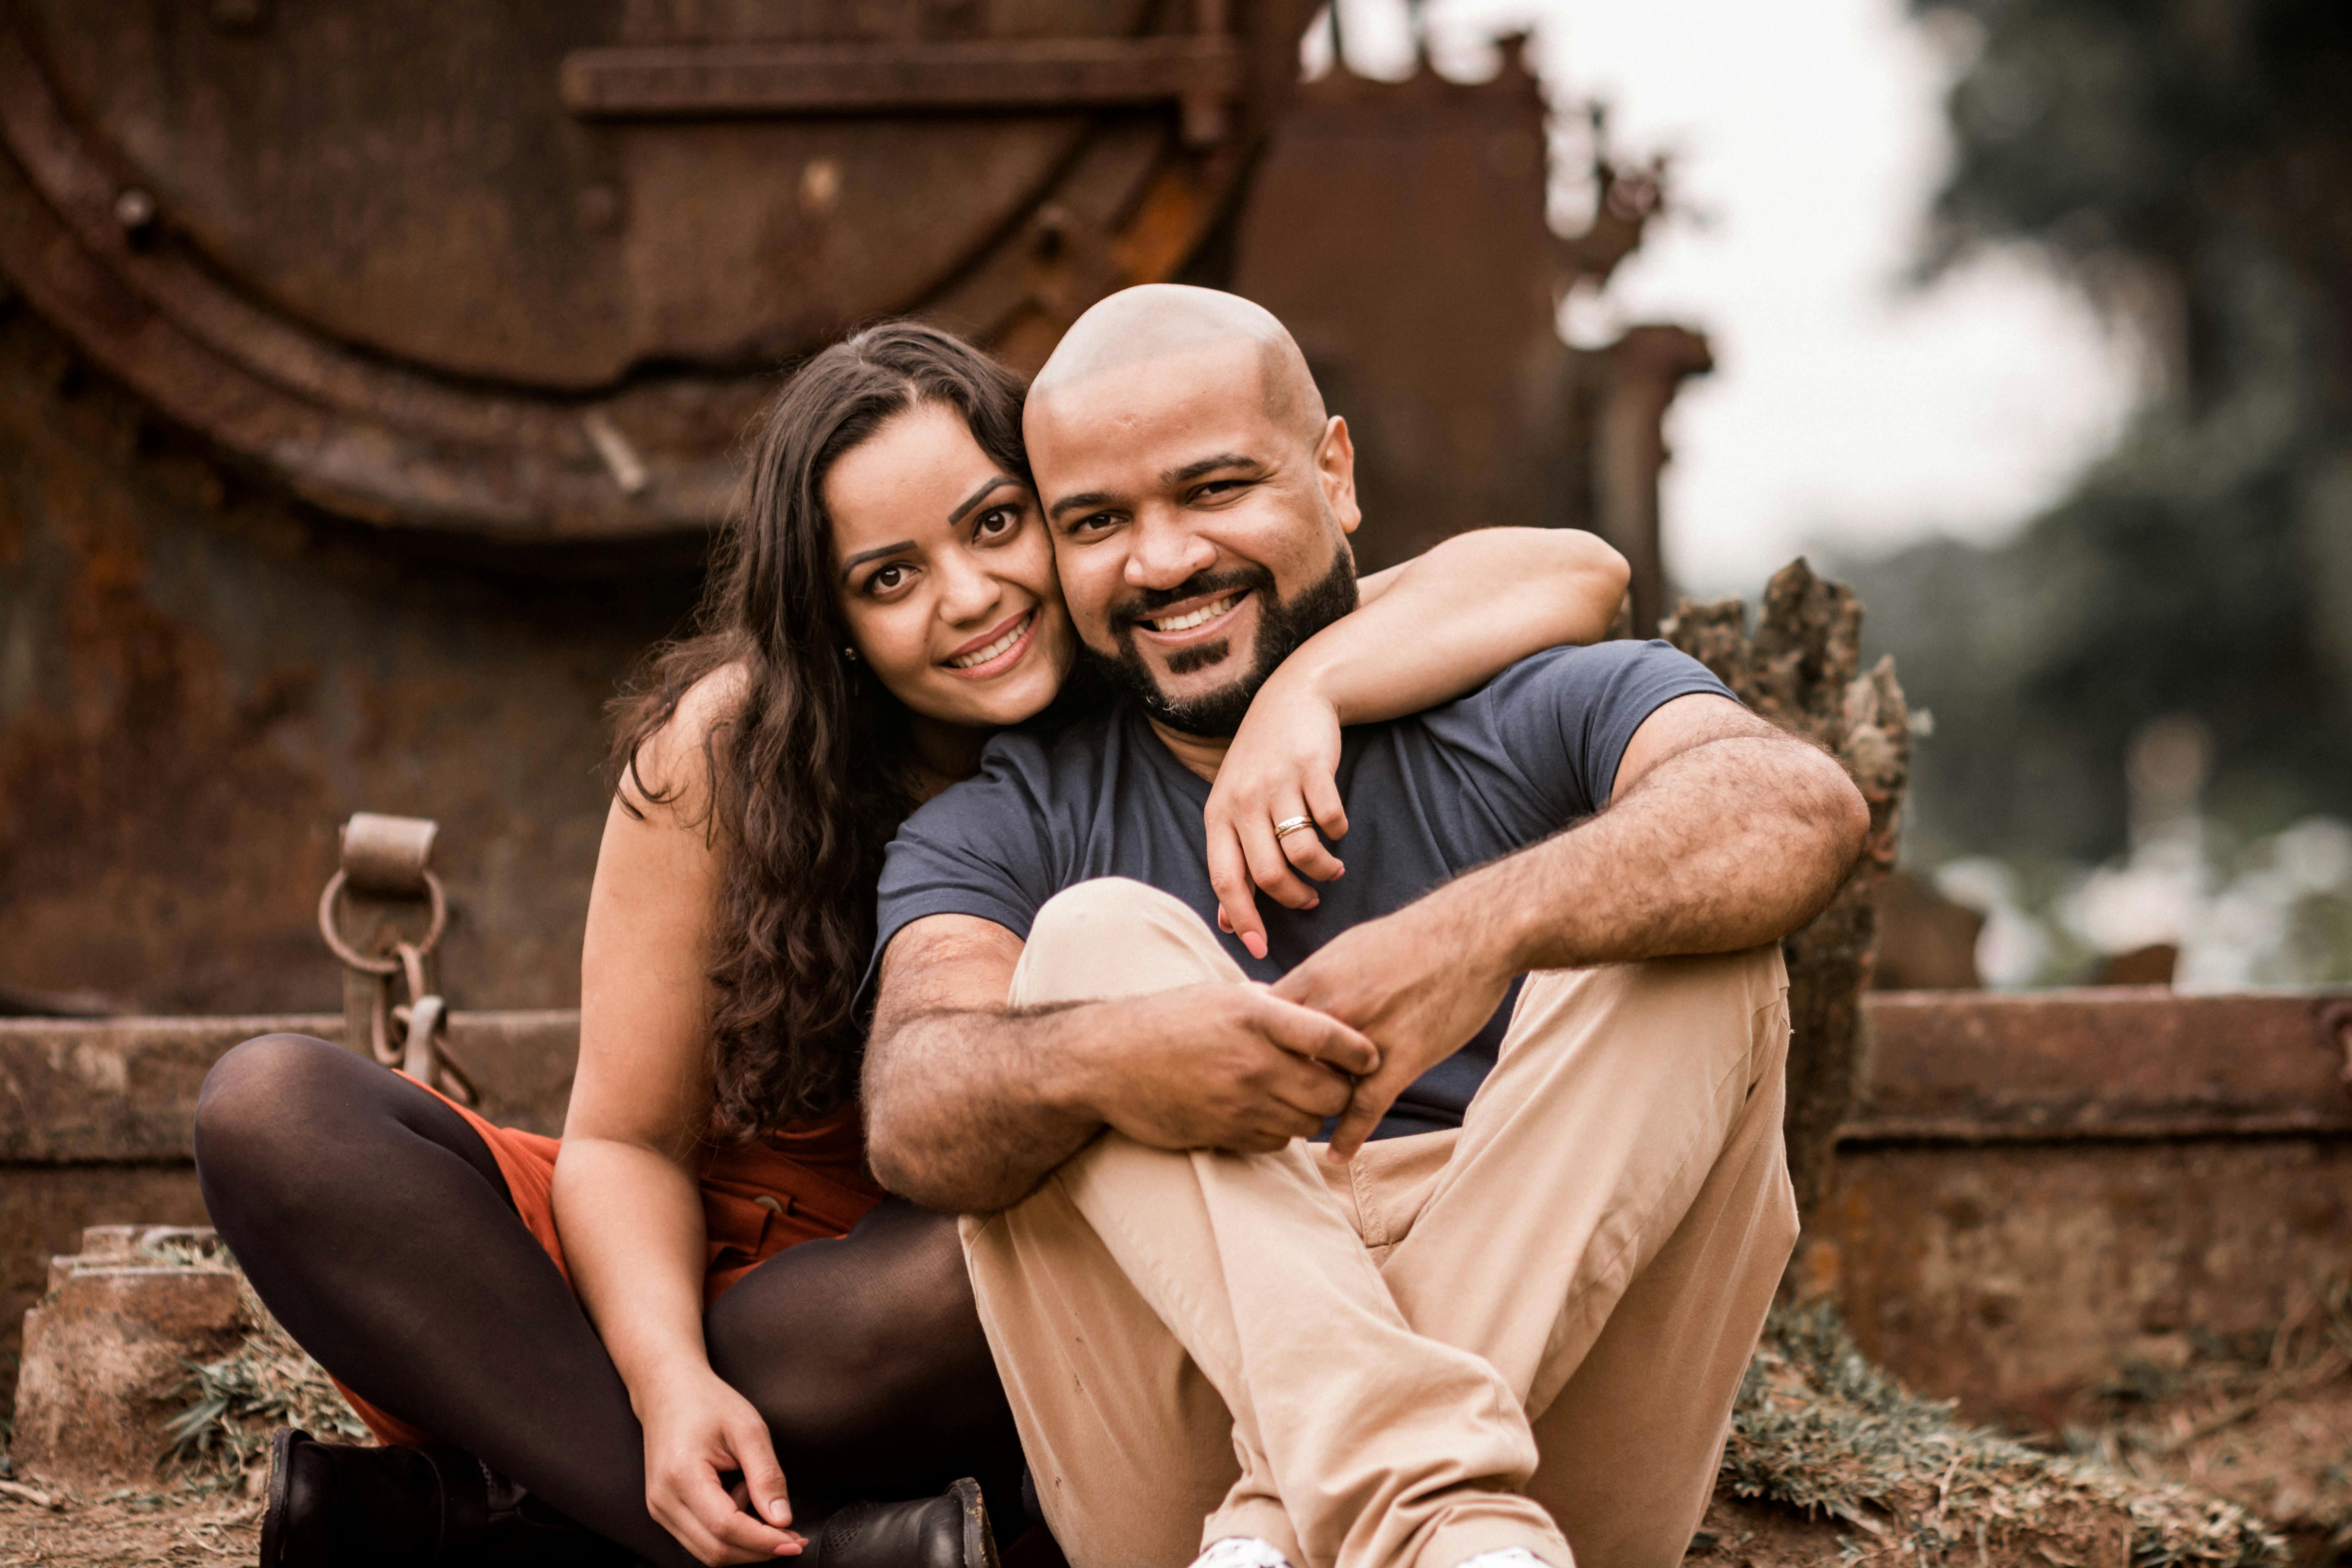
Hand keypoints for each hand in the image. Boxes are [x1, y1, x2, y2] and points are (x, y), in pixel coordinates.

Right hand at [640, 1367, 802, 1563]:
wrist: (668, 1390)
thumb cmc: (707, 1402)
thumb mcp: (749, 1429)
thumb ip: (767, 1476)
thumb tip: (782, 1520)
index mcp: (682, 1476)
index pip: (726, 1528)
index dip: (763, 1541)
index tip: (795, 1542)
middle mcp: (663, 1500)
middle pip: (715, 1551)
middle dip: (758, 1550)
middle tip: (792, 1538)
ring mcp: (659, 1509)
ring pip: (706, 1551)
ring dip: (743, 1541)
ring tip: (755, 1498)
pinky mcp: (663, 1511)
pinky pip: (699, 1539)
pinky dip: (728, 1533)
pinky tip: (739, 1500)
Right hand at [1089, 983, 1380, 1151]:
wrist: (1107, 1061)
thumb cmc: (1166, 1021)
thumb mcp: (1218, 996)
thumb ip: (1268, 1004)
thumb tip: (1309, 1010)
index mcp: (1256, 1015)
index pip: (1332, 1037)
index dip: (1361, 1051)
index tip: (1370, 1056)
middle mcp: (1254, 1060)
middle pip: (1332, 1091)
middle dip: (1341, 1090)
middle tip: (1334, 1082)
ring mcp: (1240, 1102)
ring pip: (1309, 1121)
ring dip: (1311, 1112)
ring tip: (1297, 1095)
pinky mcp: (1225, 1133)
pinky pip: (1278, 1142)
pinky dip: (1282, 1131)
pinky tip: (1265, 1112)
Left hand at [1203, 674, 1350, 959]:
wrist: (1290, 700)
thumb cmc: (1259, 765)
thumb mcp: (1233, 809)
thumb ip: (1232, 862)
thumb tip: (1227, 922)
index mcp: (1218, 815)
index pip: (1225, 880)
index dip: (1242, 918)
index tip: (1260, 949)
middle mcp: (1243, 800)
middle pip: (1269, 874)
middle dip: (1294, 899)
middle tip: (1309, 901)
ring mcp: (1277, 783)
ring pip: (1303, 852)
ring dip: (1322, 871)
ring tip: (1330, 870)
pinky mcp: (1312, 768)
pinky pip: (1332, 821)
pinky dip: (1338, 834)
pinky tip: (1336, 831)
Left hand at [1271, 904, 1514, 1160]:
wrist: (1470, 933)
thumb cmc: (1408, 939)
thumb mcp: (1345, 949)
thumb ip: (1312, 979)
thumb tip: (1278, 995)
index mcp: (1314, 978)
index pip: (1261, 1022)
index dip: (1251, 1047)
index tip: (1247, 1065)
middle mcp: (1332, 1008)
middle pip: (1282, 1059)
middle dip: (1271, 1083)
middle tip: (1264, 1105)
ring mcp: (1366, 1036)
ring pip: (1320, 1087)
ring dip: (1307, 1110)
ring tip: (1295, 1129)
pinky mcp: (1403, 1058)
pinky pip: (1365, 1108)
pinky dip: (1348, 1136)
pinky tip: (1336, 1155)